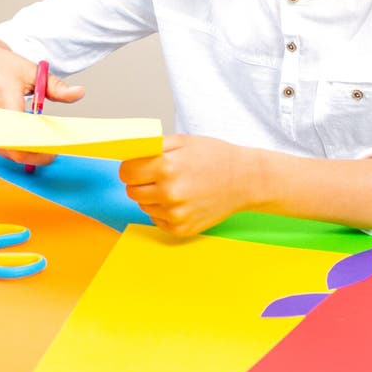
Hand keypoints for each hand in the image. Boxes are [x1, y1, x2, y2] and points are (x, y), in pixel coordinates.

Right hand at [0, 38, 84, 166]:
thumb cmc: (3, 66)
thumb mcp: (33, 71)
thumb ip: (56, 86)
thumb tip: (79, 93)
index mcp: (4, 96)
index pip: (21, 132)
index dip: (39, 147)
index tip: (56, 149)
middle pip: (13, 149)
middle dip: (35, 155)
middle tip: (52, 151)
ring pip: (6, 152)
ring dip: (25, 153)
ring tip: (42, 144)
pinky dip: (14, 148)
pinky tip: (27, 142)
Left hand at [119, 135, 260, 236]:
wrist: (244, 180)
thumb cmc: (215, 158)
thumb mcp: (182, 141)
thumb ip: (151, 147)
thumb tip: (127, 152)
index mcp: (166, 168)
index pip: (126, 172)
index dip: (131, 166)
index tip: (139, 165)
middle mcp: (169, 194)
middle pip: (131, 191)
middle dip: (140, 181)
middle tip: (158, 174)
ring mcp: (175, 215)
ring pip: (143, 206)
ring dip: (152, 196)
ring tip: (175, 185)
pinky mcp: (181, 230)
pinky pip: (157, 220)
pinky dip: (163, 210)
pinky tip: (181, 199)